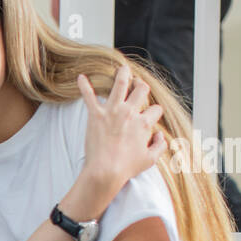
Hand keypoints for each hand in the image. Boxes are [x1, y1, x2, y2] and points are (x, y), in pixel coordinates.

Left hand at [70, 63, 165, 219]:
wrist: (105, 171)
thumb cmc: (127, 167)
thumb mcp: (150, 160)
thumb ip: (160, 146)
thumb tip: (160, 135)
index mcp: (144, 123)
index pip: (156, 109)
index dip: (155, 113)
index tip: (150, 117)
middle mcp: (130, 113)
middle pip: (141, 90)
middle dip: (142, 86)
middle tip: (138, 84)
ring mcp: (112, 112)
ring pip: (120, 84)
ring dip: (122, 74)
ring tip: (122, 69)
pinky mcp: (96, 115)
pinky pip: (89, 96)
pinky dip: (84, 86)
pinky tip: (80, 77)